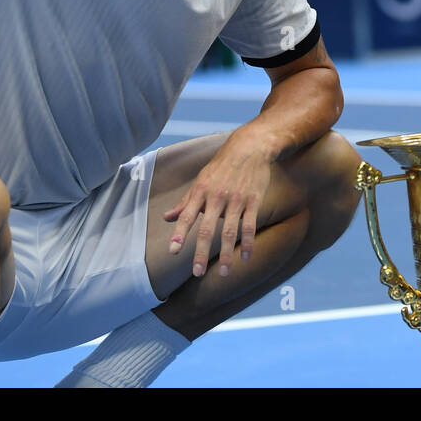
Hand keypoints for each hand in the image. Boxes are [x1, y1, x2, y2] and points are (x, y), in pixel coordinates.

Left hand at [163, 134, 272, 277]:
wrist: (249, 147)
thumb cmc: (221, 166)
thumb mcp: (200, 180)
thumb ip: (185, 202)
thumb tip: (166, 218)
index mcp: (201, 191)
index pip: (187, 215)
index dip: (179, 233)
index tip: (173, 250)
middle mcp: (217, 197)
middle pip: (208, 229)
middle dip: (201, 252)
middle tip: (197, 272)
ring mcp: (236, 199)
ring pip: (230, 231)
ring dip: (227, 253)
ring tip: (225, 273)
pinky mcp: (253, 200)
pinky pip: (250, 225)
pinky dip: (248, 242)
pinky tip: (246, 257)